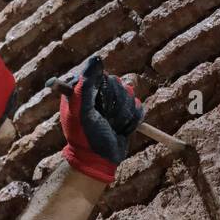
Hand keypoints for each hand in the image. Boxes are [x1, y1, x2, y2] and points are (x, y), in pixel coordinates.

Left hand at [59, 56, 143, 182]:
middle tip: (104, 119)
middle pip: (117, 83)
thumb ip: (85, 84)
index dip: (101, 88)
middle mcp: (98, 94)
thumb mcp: (81, 110)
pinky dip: (132, 120)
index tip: (96, 102)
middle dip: (113, 104)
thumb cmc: (85, 136)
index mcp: (83, 90)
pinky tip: (121, 129)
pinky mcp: (127, 113)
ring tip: (112, 126)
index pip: (100, 73)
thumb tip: (96, 59)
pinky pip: (139, 107)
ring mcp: (113, 103)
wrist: (98, 160)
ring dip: (122, 114)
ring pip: (130, 94)